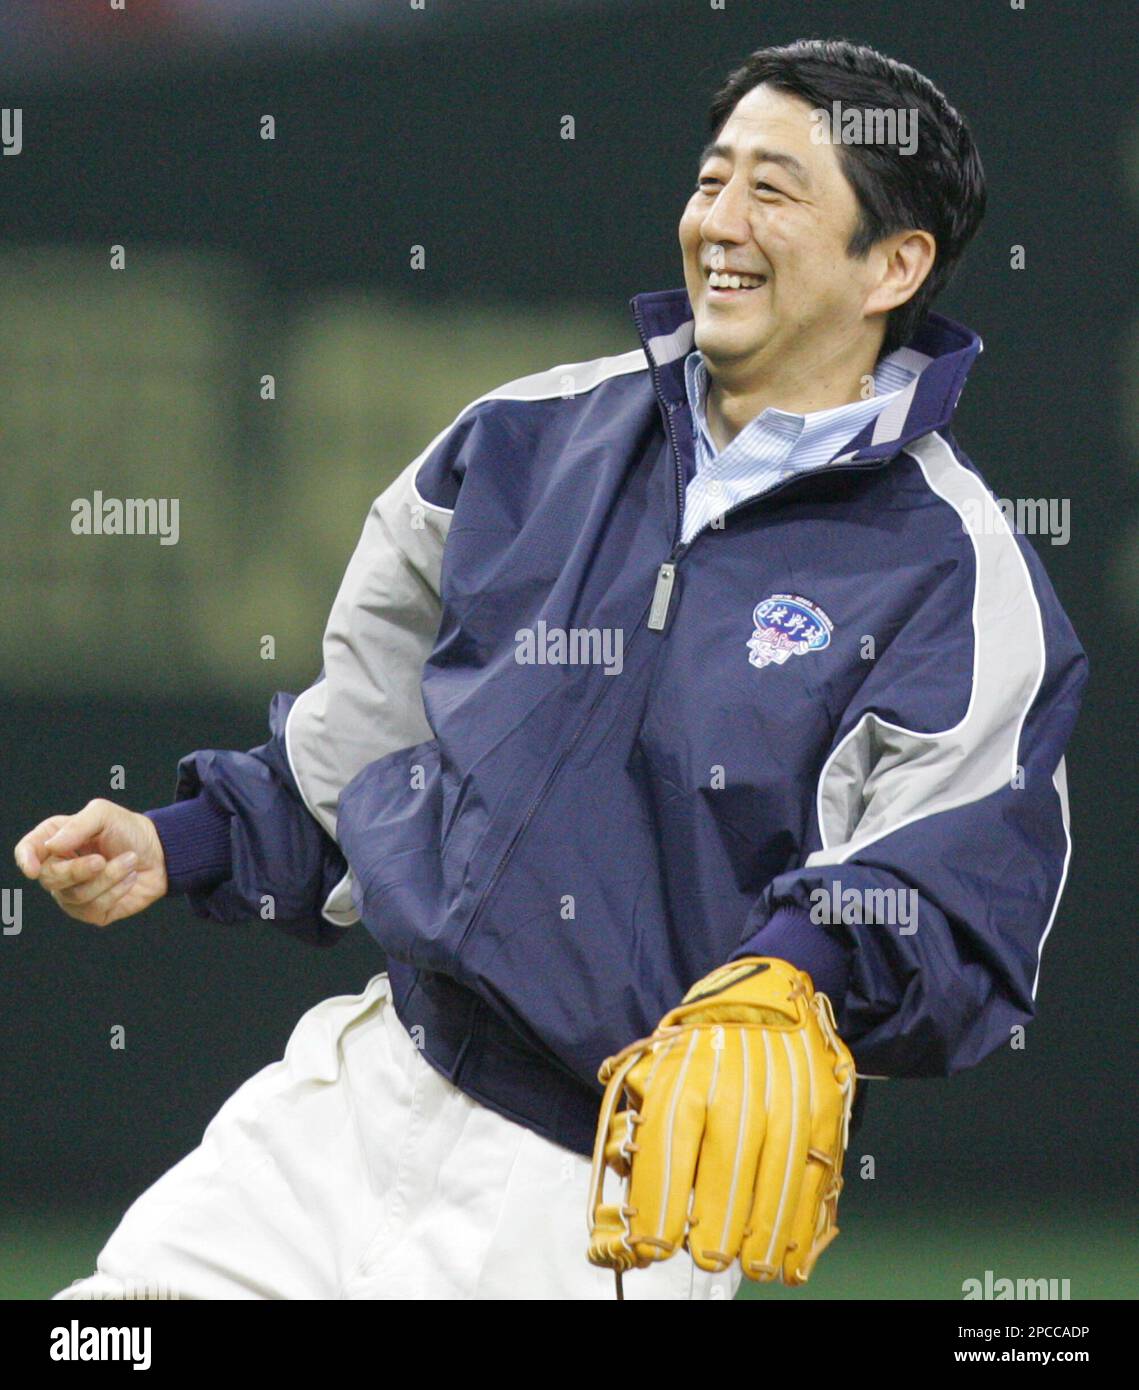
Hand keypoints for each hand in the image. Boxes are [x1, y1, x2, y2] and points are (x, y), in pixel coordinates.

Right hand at [14, 798, 168, 925]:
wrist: (161, 853)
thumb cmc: (128, 830)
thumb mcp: (104, 814)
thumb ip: (77, 825)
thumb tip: (51, 846)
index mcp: (55, 841)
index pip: (27, 851)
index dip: (25, 860)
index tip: (33, 869)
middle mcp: (59, 870)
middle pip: (50, 879)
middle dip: (79, 870)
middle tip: (102, 859)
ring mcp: (73, 893)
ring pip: (76, 895)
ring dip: (109, 877)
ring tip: (130, 861)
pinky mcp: (93, 912)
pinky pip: (94, 909)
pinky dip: (117, 891)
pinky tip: (130, 878)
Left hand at [587, 956, 855, 1284]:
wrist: (766, 993)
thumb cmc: (701, 1044)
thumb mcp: (656, 1070)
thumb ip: (639, 1129)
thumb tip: (627, 1196)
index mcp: (685, 1081)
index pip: (667, 1154)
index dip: (661, 1207)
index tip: (656, 1245)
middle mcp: (735, 1092)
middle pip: (724, 1175)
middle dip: (715, 1229)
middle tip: (708, 1256)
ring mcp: (783, 1102)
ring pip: (773, 1181)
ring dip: (761, 1233)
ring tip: (750, 1264)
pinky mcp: (819, 1112)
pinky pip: (811, 1175)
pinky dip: (801, 1220)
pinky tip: (788, 1252)